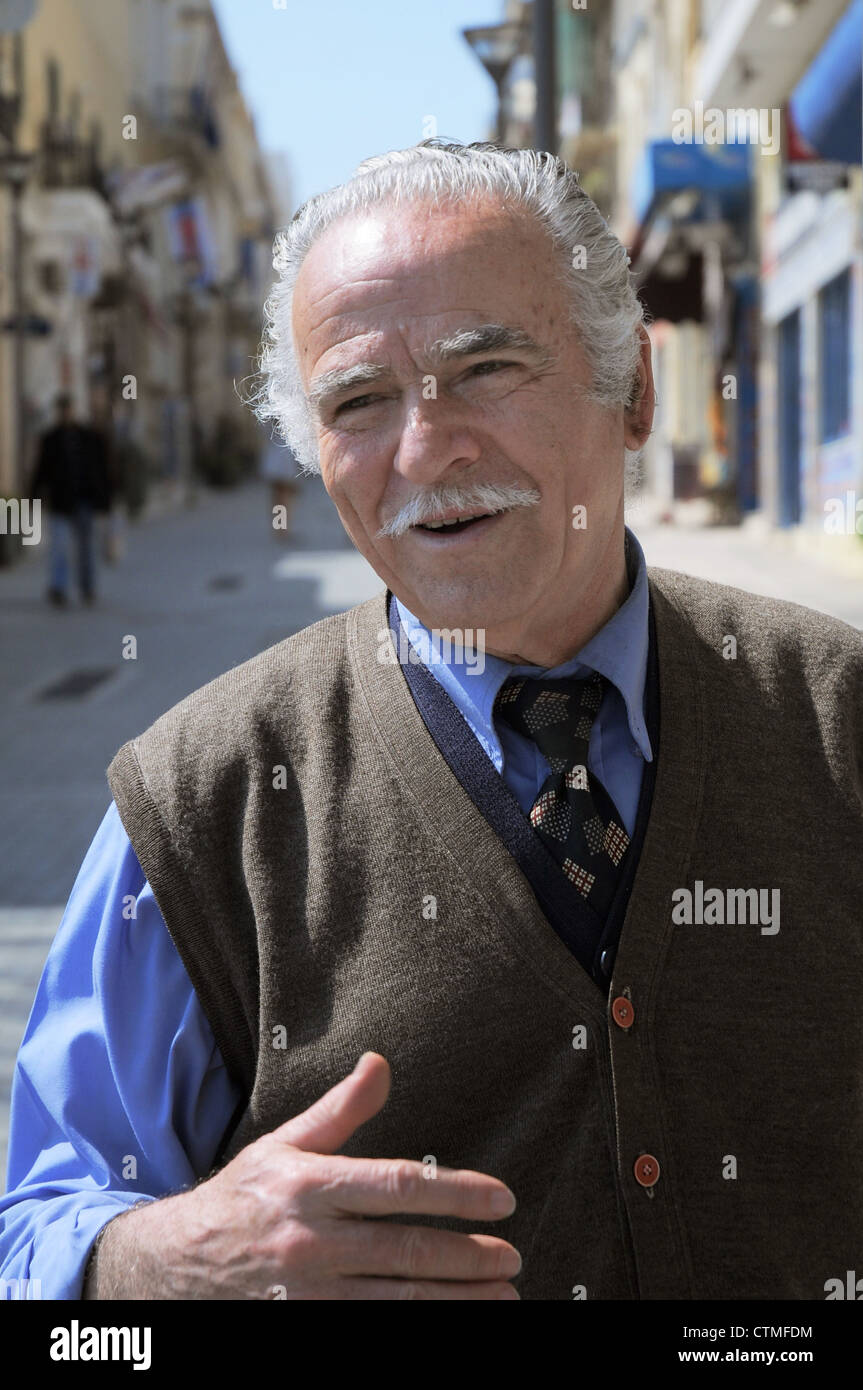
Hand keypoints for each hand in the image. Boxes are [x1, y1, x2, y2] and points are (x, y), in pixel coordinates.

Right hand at [85, 1052, 520, 1299]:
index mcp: (309, 1186)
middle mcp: (311, 1241)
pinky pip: (372, 1331)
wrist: (172, 1266)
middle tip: (511, 1258)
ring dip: (455, 1302)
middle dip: (467, 1257)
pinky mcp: (303, 1328)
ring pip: (396, 1301)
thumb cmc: (240, 1198)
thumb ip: (340, 1109)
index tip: (501, 1198)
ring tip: (502, 1299)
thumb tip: (380, 1061)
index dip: (454, 1192)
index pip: (396, 1186)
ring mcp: (307, 1294)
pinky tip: (450, 1322)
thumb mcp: (283, 1144)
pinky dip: (413, 1329)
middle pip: (405, 1251)